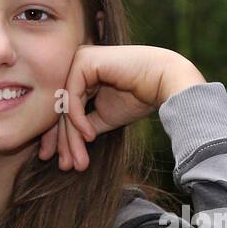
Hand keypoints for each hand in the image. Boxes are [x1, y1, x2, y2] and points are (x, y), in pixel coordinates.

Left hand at [37, 45, 204, 171]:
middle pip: (63, 109)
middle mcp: (77, 65)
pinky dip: (78, 119)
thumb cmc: (140, 97)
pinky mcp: (83, 61)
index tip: (63, 163)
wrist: (165, 80)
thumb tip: (65, 146)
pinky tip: (89, 137)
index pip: (65, 109)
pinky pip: (73, 96)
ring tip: (78, 162)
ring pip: (65, 106)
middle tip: (67, 166)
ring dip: (71, 137)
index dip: (61, 137)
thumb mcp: (105, 117)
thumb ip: (84, 125)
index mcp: (82, 75)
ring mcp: (78, 60)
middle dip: (64, 141)